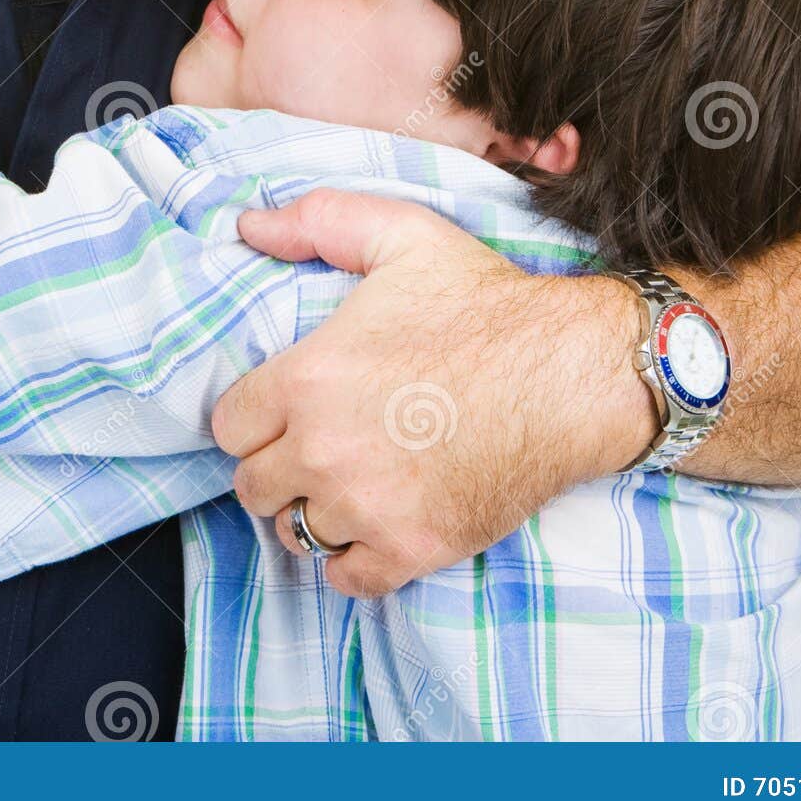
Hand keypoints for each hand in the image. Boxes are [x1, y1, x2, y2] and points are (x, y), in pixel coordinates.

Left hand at [215, 189, 656, 597]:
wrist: (571, 375)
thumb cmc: (484, 302)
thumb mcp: (401, 234)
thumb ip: (318, 221)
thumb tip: (249, 223)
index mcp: (309, 378)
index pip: (229, 425)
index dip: (253, 415)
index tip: (283, 408)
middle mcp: (325, 450)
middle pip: (251, 486)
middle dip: (276, 465)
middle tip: (315, 444)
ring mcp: (368, 506)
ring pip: (295, 533)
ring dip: (312, 510)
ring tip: (346, 482)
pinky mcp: (413, 548)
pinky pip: (346, 578)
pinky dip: (354, 557)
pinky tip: (375, 521)